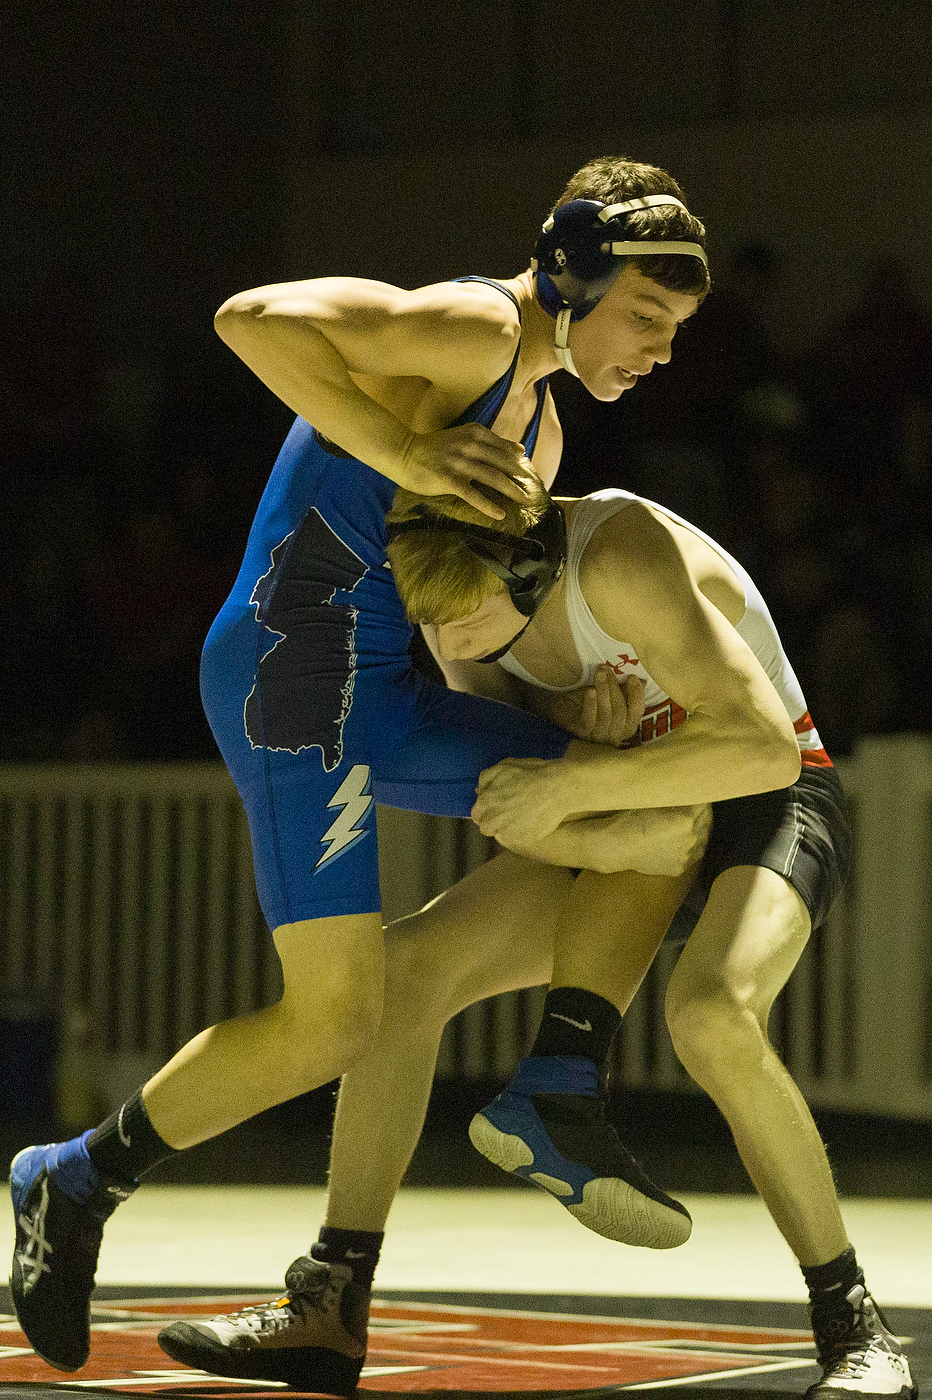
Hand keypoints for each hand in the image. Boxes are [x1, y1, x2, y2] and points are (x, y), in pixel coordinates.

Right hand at [399, 425, 534, 517]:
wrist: (403, 452)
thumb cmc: (434, 448)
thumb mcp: (465, 436)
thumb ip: (492, 442)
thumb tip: (520, 449)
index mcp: (475, 433)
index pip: (505, 449)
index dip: (520, 464)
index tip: (532, 477)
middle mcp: (469, 445)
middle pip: (503, 463)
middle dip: (521, 478)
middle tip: (534, 491)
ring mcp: (459, 462)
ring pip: (492, 477)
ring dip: (511, 491)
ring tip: (525, 502)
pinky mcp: (448, 479)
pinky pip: (473, 495)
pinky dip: (488, 505)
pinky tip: (500, 514)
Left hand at [472, 755, 569, 845]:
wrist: (557, 787)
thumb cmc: (531, 774)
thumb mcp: (504, 766)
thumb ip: (487, 778)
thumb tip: (479, 790)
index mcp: (485, 803)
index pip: (477, 814)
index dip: (487, 811)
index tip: (498, 808)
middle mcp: (492, 820)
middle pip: (486, 828)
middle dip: (495, 822)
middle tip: (510, 814)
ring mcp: (507, 833)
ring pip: (501, 836)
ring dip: (507, 830)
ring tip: (521, 819)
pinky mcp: (522, 841)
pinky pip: (517, 841)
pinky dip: (522, 835)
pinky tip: (531, 824)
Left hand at [548, 667, 644, 745]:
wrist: (560, 707)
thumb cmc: (588, 700)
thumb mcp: (609, 694)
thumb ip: (624, 690)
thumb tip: (642, 681)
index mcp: (625, 726)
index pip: (637, 712)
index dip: (637, 695)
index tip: (632, 677)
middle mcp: (614, 735)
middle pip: (620, 712)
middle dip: (614, 687)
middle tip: (606, 669)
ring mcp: (597, 736)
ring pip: (606, 715)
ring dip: (603, 690)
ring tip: (599, 672)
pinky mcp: (581, 733)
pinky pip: (589, 721)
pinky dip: (591, 705)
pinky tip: (590, 690)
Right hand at [592, 803, 712, 875]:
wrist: (618, 846)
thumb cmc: (632, 818)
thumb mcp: (656, 800)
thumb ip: (677, 797)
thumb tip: (691, 787)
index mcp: (686, 818)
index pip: (704, 802)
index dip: (700, 796)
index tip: (697, 791)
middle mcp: (691, 837)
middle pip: (705, 820)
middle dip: (701, 811)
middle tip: (694, 805)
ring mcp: (686, 855)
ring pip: (702, 838)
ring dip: (699, 829)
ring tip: (690, 823)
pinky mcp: (680, 868)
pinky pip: (694, 854)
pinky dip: (692, 846)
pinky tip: (684, 840)